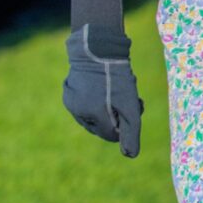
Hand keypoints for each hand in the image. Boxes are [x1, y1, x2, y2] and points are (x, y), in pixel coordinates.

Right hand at [63, 25, 142, 157]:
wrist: (98, 46)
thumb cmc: (117, 76)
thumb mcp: (130, 103)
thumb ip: (131, 131)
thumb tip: (131, 156)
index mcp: (92, 117)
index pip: (112, 134)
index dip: (125, 123)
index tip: (133, 105)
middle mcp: (77, 113)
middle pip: (102, 125)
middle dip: (117, 115)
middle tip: (129, 96)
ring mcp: (71, 102)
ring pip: (93, 114)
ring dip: (107, 107)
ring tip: (117, 89)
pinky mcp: (69, 92)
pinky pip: (85, 102)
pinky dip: (97, 98)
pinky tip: (105, 84)